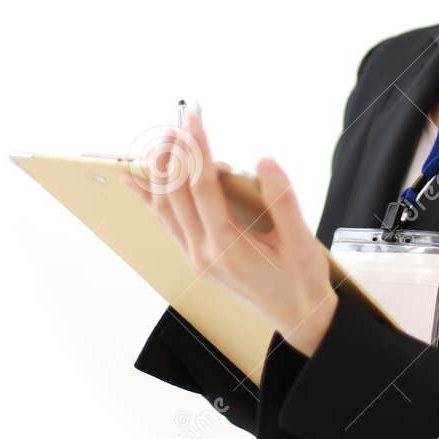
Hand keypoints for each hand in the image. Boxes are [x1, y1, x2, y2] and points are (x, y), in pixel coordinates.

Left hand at [121, 109, 337, 355]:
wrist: (299, 318)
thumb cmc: (301, 279)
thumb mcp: (301, 241)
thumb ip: (282, 200)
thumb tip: (264, 161)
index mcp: (227, 247)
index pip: (202, 188)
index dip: (197, 150)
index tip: (194, 121)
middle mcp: (203, 253)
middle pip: (175, 196)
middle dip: (174, 155)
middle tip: (177, 124)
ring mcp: (196, 258)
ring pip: (164, 210)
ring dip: (160, 174)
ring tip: (163, 142)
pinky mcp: (197, 259)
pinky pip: (167, 223)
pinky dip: (151, 198)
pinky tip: (137, 181)